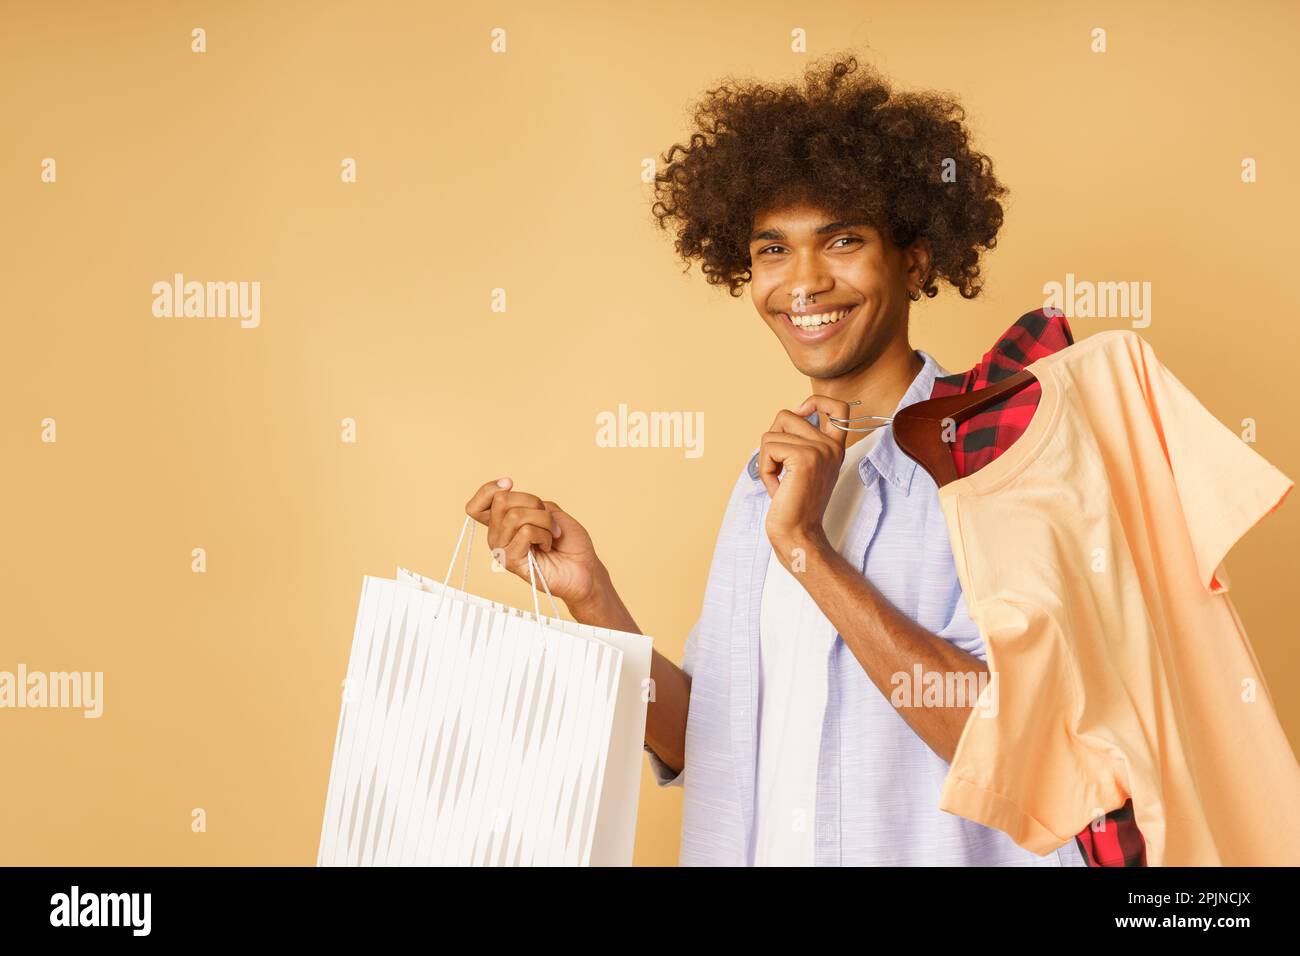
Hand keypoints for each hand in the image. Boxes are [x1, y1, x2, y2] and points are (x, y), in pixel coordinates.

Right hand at [464, 477, 606, 608]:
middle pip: (500, 501)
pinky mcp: (511, 561)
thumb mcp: (549, 510)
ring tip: (552, 533)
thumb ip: (527, 502)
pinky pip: (526, 532)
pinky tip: (548, 546)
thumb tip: (507, 493)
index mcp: (502, 523)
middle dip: (532, 502)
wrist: (584, 568)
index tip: (509, 482)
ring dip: (544, 520)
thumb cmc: (569, 542)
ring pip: (515, 516)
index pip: (476, 505)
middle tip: (547, 518)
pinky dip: (544, 535)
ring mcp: (502, 549)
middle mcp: (497, 536)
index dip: (488, 489)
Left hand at [756, 395, 849, 567]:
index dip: (815, 401)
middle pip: (786, 415)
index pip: (838, 407)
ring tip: (779, 480)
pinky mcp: (804, 457)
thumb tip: (789, 415)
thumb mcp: (802, 467)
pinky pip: (769, 446)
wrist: (797, 534)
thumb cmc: (794, 504)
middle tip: (780, 468)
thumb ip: (802, 441)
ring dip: (767, 458)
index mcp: (834, 447)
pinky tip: (776, 486)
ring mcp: (820, 450)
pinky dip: (765, 467)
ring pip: (773, 431)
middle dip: (772, 440)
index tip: (801, 415)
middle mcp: (831, 446)